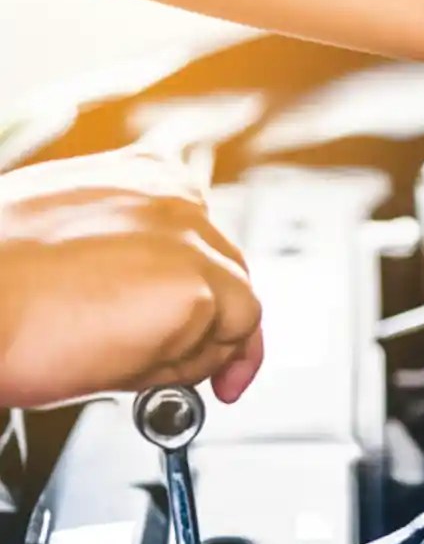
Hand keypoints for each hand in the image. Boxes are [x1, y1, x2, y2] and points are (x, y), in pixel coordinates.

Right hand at [0, 149, 262, 406]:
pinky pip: (224, 346)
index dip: (200, 290)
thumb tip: (150, 290)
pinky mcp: (197, 290)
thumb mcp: (65, 229)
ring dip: (193, 351)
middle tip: (159, 359)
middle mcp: (180, 199)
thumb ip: (124, 244)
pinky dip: (189, 369)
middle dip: (205, 325)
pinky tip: (131, 368)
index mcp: (148, 174)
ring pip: (237, 314)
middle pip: (229, 276)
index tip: (195, 318)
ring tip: (120, 362)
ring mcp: (193, 242)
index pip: (205, 240)